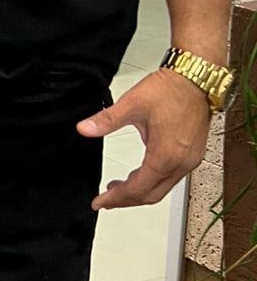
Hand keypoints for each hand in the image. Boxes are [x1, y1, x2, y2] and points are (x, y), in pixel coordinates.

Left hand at [75, 68, 210, 210]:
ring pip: (162, 188)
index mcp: (165, 156)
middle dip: (126, 200)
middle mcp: (181, 163)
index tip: (99, 203)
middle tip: (106, 200)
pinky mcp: (193, 154)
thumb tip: (84, 129)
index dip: (116, 199)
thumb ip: (107, 120)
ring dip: (140, 191)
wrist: (196, 77)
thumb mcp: (132, 104)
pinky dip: (152, 181)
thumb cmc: (170, 89)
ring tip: (118, 187)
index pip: (137, 190)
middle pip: (151, 195)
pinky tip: (140, 173)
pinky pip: (171, 178)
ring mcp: (190, 160)